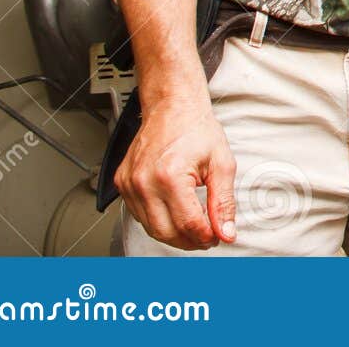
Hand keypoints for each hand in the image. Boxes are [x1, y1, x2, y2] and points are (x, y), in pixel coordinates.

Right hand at [115, 95, 236, 249]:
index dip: (206, 237)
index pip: (188, 224)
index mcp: (170, 177)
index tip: (218, 237)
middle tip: (208, 237)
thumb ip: (224, 202)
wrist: (173, 107)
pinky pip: (139, 215)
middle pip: (166, 232)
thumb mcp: (222, 163)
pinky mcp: (122, 183)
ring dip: (174, 235)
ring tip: (194, 227)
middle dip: (190, 241)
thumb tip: (226, 232)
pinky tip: (174, 215)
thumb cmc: (196, 129)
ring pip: (151, 228)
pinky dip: (158, 221)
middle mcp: (144, 182)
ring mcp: (129, 184)